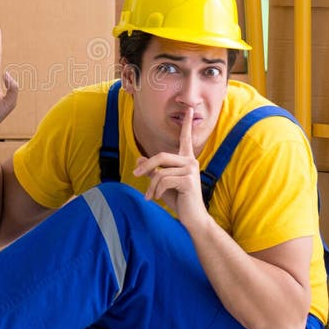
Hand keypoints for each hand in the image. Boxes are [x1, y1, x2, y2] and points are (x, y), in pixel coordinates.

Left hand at [132, 108, 206, 226]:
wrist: (192, 219)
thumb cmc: (179, 200)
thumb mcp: (162, 184)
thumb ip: (153, 170)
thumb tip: (140, 158)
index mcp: (186, 160)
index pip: (185, 138)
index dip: (187, 124)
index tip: (190, 109)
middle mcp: (190, 162)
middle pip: (161, 156)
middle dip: (146, 166)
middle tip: (136, 174)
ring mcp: (191, 170)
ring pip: (160, 171)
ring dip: (150, 186)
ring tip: (150, 197)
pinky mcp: (189, 180)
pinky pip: (163, 180)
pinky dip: (156, 191)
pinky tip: (158, 199)